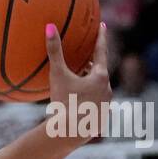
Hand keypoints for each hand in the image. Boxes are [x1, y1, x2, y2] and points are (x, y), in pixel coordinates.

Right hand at [46, 22, 110, 143]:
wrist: (70, 132)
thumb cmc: (65, 102)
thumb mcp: (58, 75)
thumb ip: (55, 51)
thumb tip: (49, 27)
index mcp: (100, 76)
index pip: (101, 51)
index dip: (101, 38)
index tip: (103, 26)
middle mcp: (108, 89)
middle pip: (100, 72)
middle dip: (93, 65)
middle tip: (87, 58)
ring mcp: (106, 104)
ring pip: (98, 89)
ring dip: (90, 84)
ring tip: (80, 83)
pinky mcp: (101, 117)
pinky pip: (95, 103)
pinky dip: (88, 100)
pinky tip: (79, 105)